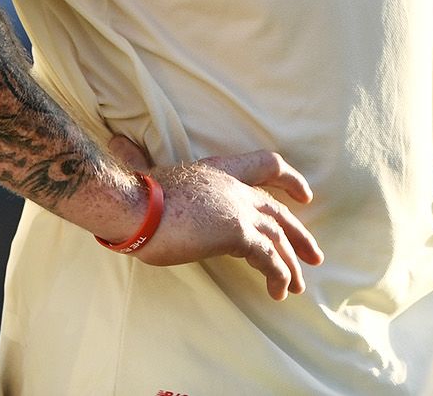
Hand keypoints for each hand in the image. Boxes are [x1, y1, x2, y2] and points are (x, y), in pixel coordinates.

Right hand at [108, 134, 320, 299]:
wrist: (135, 206)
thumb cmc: (134, 194)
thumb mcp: (144, 171)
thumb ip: (137, 157)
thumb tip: (119, 142)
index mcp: (216, 169)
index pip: (264, 164)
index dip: (289, 178)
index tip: (304, 195)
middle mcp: (233, 187)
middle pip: (278, 209)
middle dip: (299, 235)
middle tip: (314, 256)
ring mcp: (238, 209)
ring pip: (278, 238)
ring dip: (291, 264)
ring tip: (296, 286)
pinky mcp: (238, 234)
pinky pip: (269, 259)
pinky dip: (278, 276)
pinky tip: (278, 291)